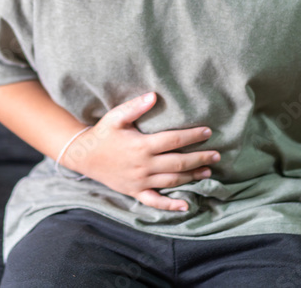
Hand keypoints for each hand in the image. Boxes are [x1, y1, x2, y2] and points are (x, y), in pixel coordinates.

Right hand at [60, 92, 218, 210]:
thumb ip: (135, 106)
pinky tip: (186, 205)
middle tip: (216, 155)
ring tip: (207, 172)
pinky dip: (171, 205)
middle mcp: (143, 165)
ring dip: (192, 177)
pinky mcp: (135, 191)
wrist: (83, 156)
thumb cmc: (102, 133)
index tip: (207, 132)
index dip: (192, 136)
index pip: (173, 140)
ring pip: (172, 181)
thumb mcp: (116, 116)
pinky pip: (155, 201)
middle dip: (199, 158)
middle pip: (178, 163)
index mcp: (141, 146)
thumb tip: (154, 95)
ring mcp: (140, 181)